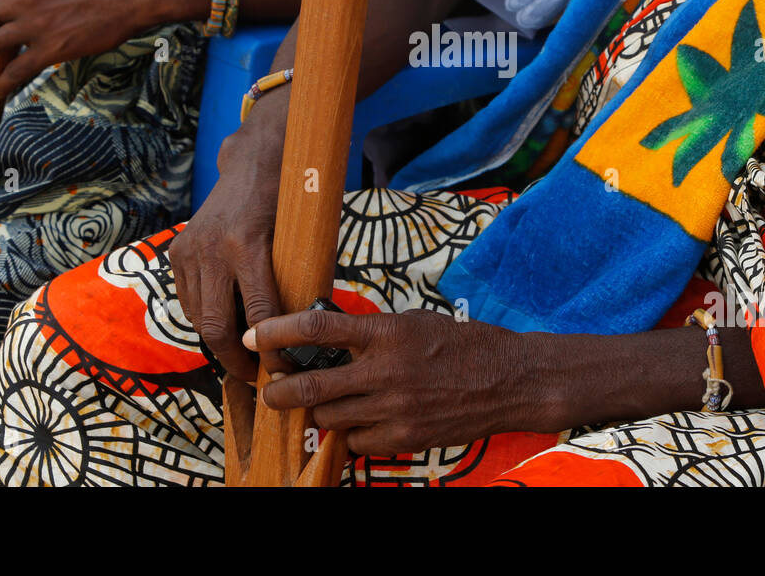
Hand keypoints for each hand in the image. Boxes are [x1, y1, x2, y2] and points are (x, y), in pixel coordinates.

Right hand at [167, 92, 289, 380]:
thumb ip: (297, 280)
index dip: (270, 351)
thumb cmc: (289, 202)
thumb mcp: (301, 238)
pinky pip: (188, 299)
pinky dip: (204, 316)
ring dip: (218, 341)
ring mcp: (189, 250)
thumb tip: (305, 331)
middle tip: (254, 377)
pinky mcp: (177, 250)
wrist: (254, 163)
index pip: (259, 314)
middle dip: (235, 360)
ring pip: (197, 317)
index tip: (281, 371)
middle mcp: (212, 249)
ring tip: (242, 354)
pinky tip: (226, 324)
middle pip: (217, 326)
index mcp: (248, 246)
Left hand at [249, 307, 557, 454]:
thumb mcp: (415, 321)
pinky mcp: (405, 436)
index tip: (254, 337)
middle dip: (278, 391)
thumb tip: (328, 337)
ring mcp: (395, 407)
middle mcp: (386, 370)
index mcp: (387, 331)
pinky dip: (350, 435)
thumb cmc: (463, 344)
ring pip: (329, 419)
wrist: (510, 380)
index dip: (277, 332)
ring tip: (319, 406)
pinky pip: (356, 443)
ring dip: (317, 414)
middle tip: (268, 390)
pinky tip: (359, 423)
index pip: (317, 327)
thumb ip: (372, 330)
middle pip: (310, 386)